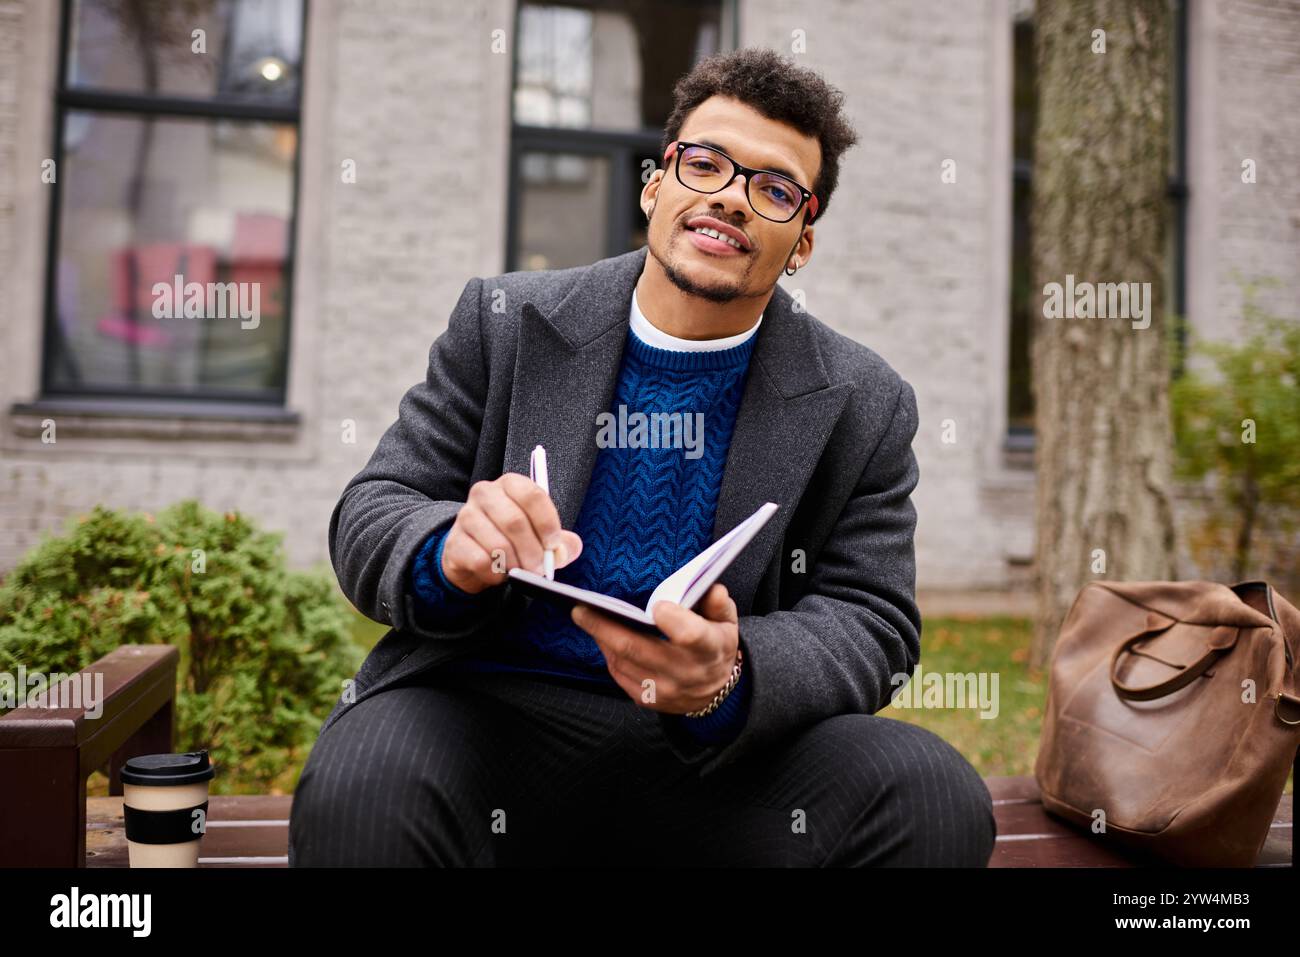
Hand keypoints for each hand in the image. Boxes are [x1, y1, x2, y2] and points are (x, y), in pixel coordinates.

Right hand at [440, 473, 582, 593]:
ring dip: (515, 565)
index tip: (554, 545)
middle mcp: (485, 493)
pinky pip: (481, 561)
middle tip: (540, 568)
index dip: (547, 523)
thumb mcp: (541, 537)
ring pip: (498, 544)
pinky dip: (496, 574)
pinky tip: (499, 574)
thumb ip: (561, 543)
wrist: (474, 556)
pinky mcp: (455, 542)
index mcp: (510, 484)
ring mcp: (466, 516)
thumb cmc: (513, 540)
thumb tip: (565, 550)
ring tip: (521, 572)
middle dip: (533, 551)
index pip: (532, 495)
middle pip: (515, 522)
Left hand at [570, 584, 739, 714]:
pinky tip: (601, 637)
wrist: (715, 692)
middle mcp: (685, 673)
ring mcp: (664, 690)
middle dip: (604, 627)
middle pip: (637, 648)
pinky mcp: (648, 700)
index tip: (657, 606)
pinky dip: (608, 654)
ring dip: (601, 638)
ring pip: (622, 662)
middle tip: (581, 608)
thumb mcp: (727, 623)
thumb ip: (718, 604)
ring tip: (585, 617)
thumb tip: (712, 589)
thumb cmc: (716, 647)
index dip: (672, 620)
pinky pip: (620, 675)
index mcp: (708, 649)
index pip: (690, 635)